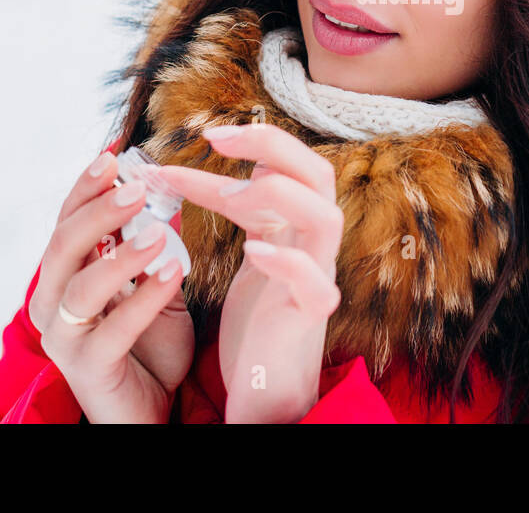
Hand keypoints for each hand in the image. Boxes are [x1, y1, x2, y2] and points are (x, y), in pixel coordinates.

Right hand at [28, 150, 194, 422]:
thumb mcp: (159, 284)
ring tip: (159, 234)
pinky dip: (143, 298)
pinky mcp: (88, 369)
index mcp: (67, 275)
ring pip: (80, 286)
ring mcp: (66, 337)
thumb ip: (157, 242)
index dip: (86, 188)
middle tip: (135, 187)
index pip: (67, 221)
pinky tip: (172, 274)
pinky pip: (112, 330)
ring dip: (121, 255)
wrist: (153, 411)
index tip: (113, 157)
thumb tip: (170, 188)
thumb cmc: (152, 346)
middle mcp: (55, 302)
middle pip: (64, 246)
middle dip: (97, 212)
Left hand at [159, 123, 342, 423]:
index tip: (203, 135)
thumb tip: (233, 165)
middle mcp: (313, 245)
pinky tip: (253, 252)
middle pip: (318, 174)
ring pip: (325, 217)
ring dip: (276, 196)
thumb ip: (250, 215)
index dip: (250, 145)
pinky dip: (286, 260)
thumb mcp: (252, 256)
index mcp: (296, 228)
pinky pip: (314, 282)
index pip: (287, 168)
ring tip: (227, 198)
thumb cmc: (258, 326)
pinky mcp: (310, 316)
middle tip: (217, 138)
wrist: (267, 392)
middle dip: (272, 146)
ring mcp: (317, 278)